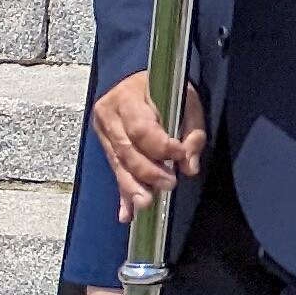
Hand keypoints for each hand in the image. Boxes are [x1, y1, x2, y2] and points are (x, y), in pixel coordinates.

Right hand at [92, 77, 205, 216]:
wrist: (140, 81)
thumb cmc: (167, 89)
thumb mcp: (187, 99)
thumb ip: (192, 131)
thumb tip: (189, 166)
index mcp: (129, 96)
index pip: (142, 129)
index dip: (161, 146)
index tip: (180, 155)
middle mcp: (110, 114)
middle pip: (126, 150)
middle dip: (147, 171)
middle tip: (168, 184)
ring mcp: (103, 130)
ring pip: (118, 164)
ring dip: (132, 187)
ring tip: (145, 204)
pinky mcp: (104, 145)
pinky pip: (115, 171)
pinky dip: (122, 194)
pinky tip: (126, 213)